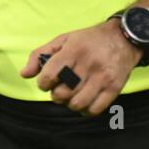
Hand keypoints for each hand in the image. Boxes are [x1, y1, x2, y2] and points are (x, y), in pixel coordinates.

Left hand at [20, 19, 141, 116]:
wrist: (124, 38)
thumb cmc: (89, 39)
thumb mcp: (64, 39)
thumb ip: (41, 54)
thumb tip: (24, 74)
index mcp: (74, 49)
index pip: (50, 74)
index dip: (43, 82)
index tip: (46, 82)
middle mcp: (89, 64)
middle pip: (62, 93)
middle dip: (56, 94)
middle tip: (60, 88)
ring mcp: (102, 77)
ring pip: (77, 104)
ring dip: (70, 103)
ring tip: (72, 95)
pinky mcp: (114, 88)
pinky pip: (95, 109)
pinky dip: (86, 110)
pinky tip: (84, 101)